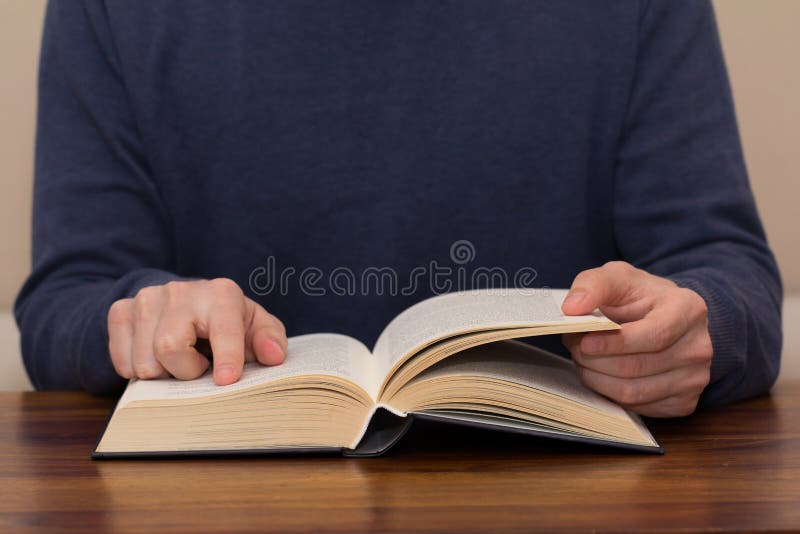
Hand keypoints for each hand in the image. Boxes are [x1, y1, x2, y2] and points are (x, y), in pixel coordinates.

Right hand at [107, 278, 286, 384]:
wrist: (188, 303)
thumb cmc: (228, 322)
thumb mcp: (256, 328)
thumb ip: (270, 340)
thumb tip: (273, 356)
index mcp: (221, 294)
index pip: (221, 328)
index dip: (226, 356)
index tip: (226, 380)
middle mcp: (182, 290)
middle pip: (169, 348)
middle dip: (185, 372)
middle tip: (199, 369)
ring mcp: (148, 298)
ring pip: (143, 360)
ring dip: (163, 374)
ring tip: (179, 362)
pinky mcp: (122, 310)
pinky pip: (122, 360)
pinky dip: (138, 371)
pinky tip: (156, 359)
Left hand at [561, 261, 711, 416]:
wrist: (663, 316)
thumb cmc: (638, 296)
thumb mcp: (616, 277)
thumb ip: (593, 285)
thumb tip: (572, 307)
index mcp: (688, 309)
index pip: (653, 335)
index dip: (613, 343)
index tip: (584, 342)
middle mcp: (698, 346)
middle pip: (638, 367)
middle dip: (596, 361)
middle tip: (575, 348)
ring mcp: (695, 378)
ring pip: (633, 392)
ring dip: (597, 379)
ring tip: (583, 360)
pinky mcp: (684, 402)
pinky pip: (638, 407)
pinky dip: (610, 394)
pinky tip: (601, 374)